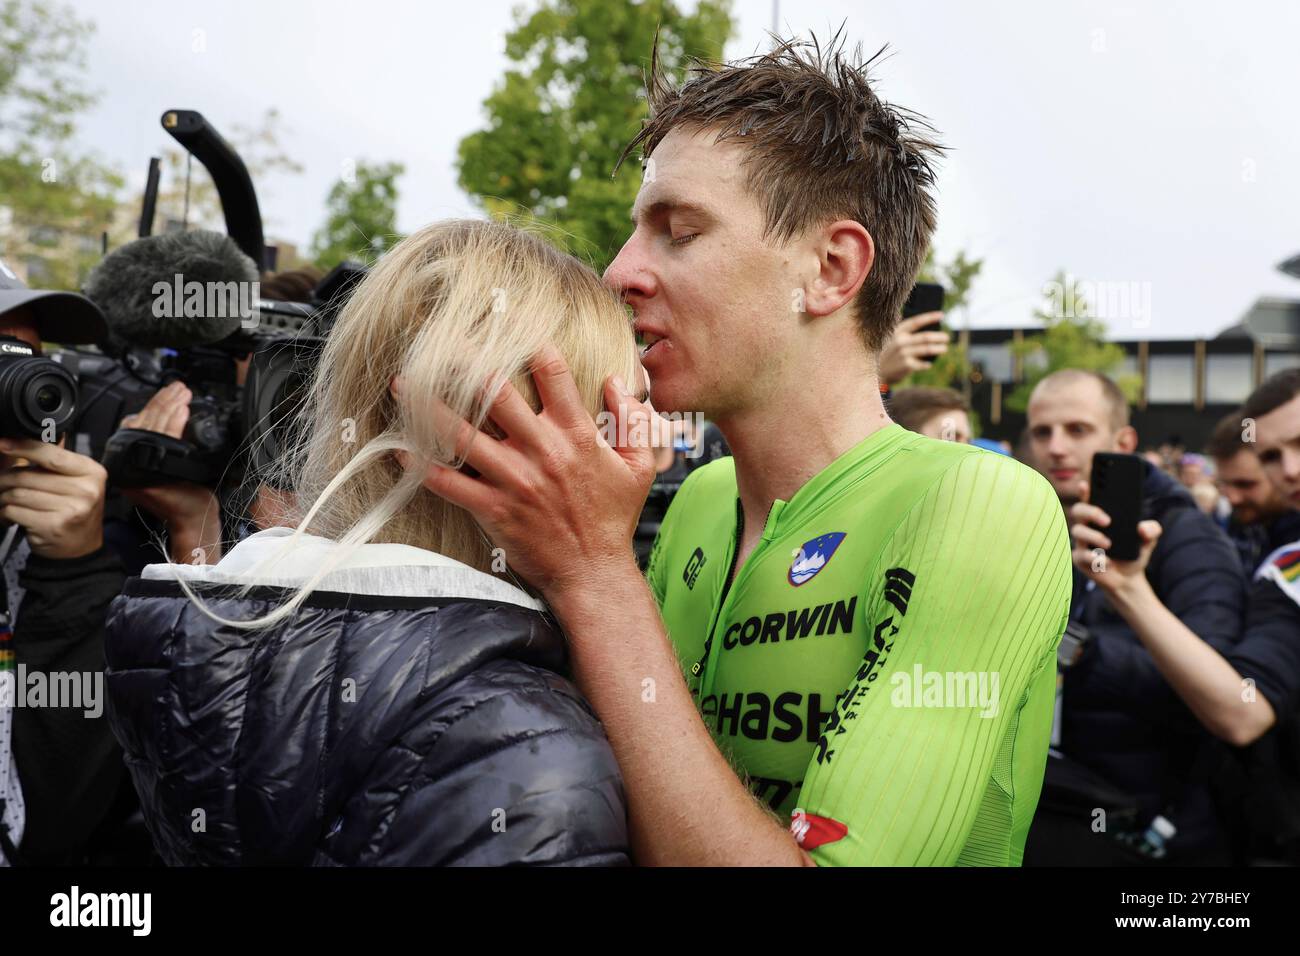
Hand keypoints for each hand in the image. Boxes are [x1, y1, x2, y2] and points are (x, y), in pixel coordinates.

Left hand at [0, 438, 106, 558]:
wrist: (82, 546)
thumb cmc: (74, 510)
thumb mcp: (76, 481)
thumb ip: (56, 461)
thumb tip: (26, 439)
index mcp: (92, 473)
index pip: (53, 456)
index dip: (24, 448)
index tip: (3, 443)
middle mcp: (86, 491)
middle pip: (29, 476)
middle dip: (6, 478)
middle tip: (0, 482)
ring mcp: (71, 510)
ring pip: (18, 493)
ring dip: (3, 496)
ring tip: (3, 499)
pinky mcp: (53, 526)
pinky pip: (15, 511)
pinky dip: (4, 512)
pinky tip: (8, 515)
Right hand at [119, 380, 221, 563]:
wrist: (192, 519)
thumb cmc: (183, 495)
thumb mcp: (164, 466)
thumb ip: (155, 445)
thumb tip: (158, 417)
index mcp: (127, 462)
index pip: (135, 424)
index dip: (151, 405)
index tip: (166, 391)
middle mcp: (128, 466)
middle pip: (143, 423)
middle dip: (163, 401)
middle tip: (178, 388)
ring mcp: (139, 470)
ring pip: (154, 428)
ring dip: (170, 406)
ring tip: (183, 394)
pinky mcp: (154, 473)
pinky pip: (165, 440)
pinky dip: (175, 422)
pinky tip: (183, 410)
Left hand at [396, 345, 657, 596]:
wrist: (593, 572)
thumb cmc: (613, 520)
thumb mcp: (639, 467)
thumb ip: (634, 421)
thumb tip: (617, 382)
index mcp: (576, 434)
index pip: (552, 374)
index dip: (531, 347)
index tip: (511, 332)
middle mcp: (541, 451)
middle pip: (496, 393)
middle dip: (466, 365)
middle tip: (442, 346)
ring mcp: (514, 480)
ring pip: (462, 433)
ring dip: (427, 407)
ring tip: (403, 385)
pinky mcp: (493, 508)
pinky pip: (448, 483)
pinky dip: (421, 466)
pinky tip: (400, 450)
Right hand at [878, 312, 948, 384]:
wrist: (877, 373)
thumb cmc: (887, 355)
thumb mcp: (891, 340)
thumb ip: (903, 333)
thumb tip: (918, 324)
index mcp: (897, 332)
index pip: (916, 322)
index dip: (929, 317)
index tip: (941, 315)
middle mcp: (900, 341)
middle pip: (925, 337)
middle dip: (938, 337)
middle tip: (946, 337)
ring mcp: (903, 353)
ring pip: (927, 349)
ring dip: (938, 348)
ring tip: (944, 348)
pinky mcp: (906, 365)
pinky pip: (922, 364)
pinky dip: (926, 364)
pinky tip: (928, 364)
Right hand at [1068, 479, 1160, 596]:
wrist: (1129, 579)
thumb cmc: (1133, 554)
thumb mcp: (1149, 540)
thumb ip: (1152, 529)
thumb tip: (1142, 528)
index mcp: (1101, 517)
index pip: (1090, 499)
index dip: (1086, 490)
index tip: (1087, 484)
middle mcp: (1088, 527)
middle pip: (1078, 511)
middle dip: (1091, 512)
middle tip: (1108, 520)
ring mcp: (1082, 543)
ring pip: (1077, 531)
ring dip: (1093, 535)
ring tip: (1109, 544)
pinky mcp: (1080, 560)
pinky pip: (1080, 555)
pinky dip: (1094, 557)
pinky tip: (1106, 561)